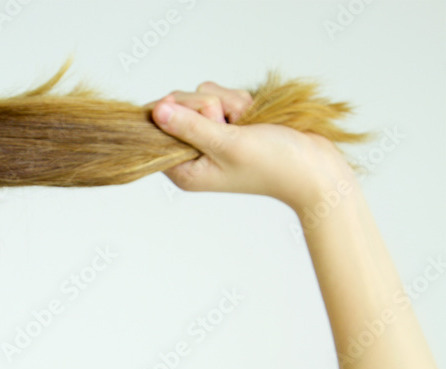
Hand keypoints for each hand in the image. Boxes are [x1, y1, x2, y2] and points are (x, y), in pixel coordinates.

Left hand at [148, 81, 353, 209]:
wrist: (315, 168)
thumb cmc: (273, 163)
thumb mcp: (226, 143)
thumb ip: (189, 126)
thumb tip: (156, 110)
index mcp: (183, 169)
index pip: (156, 130)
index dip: (175, 112)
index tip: (204, 116)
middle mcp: (193, 153)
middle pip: (177, 106)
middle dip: (208, 106)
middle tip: (231, 125)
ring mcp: (211, 137)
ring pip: (203, 96)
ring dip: (230, 103)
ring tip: (248, 125)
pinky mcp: (229, 123)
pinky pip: (223, 95)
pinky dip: (241, 102)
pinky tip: (254, 118)